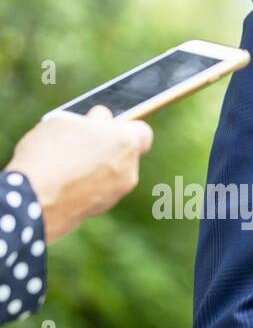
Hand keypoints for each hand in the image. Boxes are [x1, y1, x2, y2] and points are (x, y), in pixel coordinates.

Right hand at [5, 107, 152, 242]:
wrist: (34, 198)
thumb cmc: (49, 153)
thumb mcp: (65, 122)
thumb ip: (91, 120)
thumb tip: (102, 118)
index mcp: (125, 143)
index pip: (143, 132)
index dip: (126, 127)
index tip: (108, 126)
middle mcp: (129, 170)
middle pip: (126, 154)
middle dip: (108, 147)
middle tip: (80, 142)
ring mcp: (118, 192)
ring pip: (113, 174)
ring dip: (98, 167)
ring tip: (66, 163)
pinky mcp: (103, 208)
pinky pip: (100, 191)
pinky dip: (88, 185)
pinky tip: (64, 181)